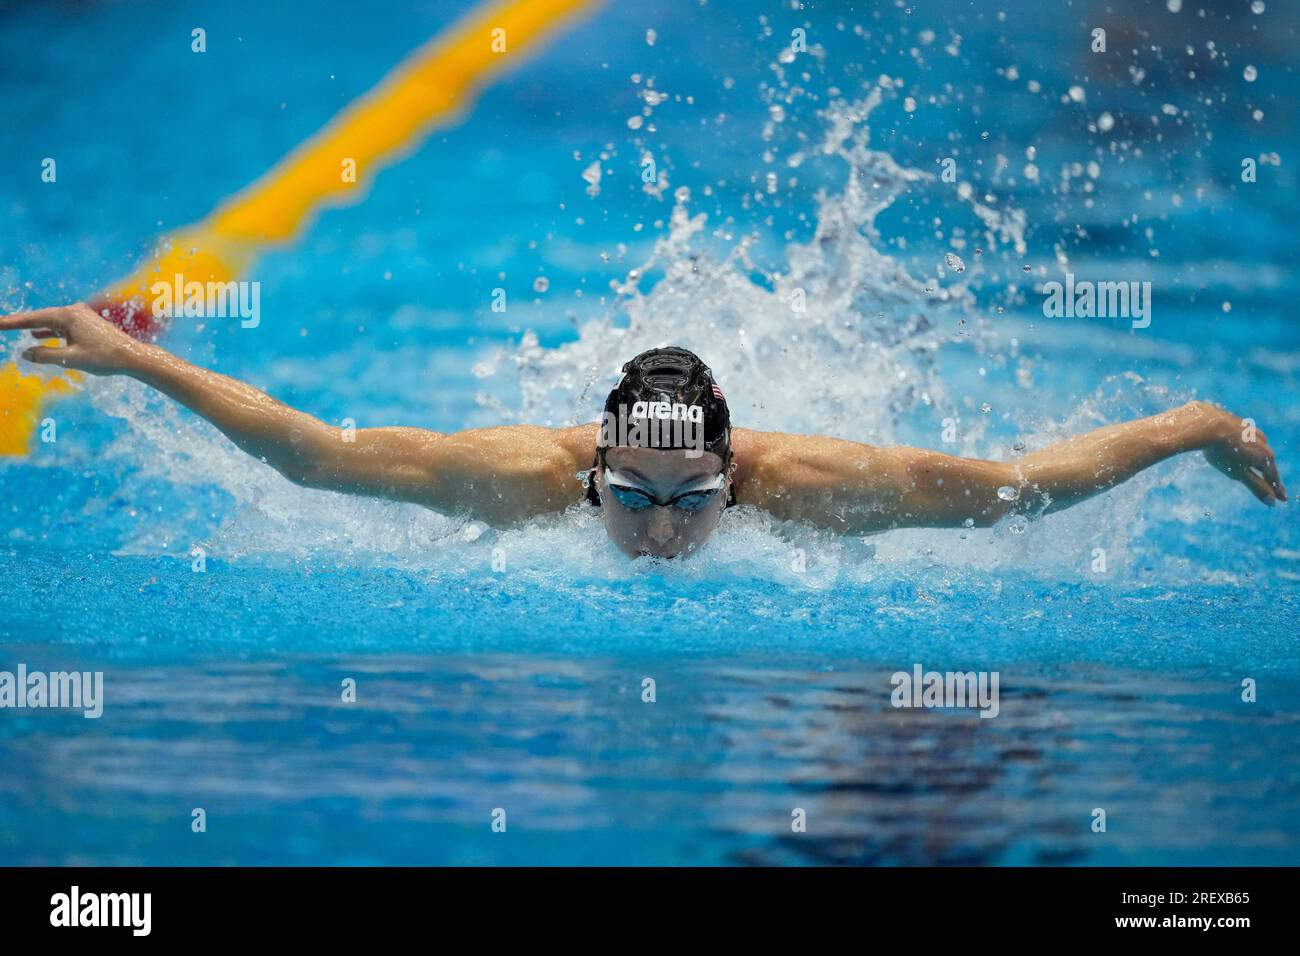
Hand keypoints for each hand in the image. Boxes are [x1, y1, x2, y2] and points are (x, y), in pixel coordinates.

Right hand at [0, 303, 143, 375]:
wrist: (132, 356)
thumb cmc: (105, 358)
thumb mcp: (71, 359)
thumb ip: (46, 355)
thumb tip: (25, 353)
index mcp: (68, 316)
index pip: (33, 319)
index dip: (12, 322)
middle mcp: (74, 312)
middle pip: (40, 317)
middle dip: (19, 322)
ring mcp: (81, 316)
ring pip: (51, 321)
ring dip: (33, 326)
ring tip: (12, 328)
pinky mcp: (87, 324)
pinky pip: (61, 326)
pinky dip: (49, 330)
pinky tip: (37, 334)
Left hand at [1191, 401, 1287, 505]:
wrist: (1207, 424)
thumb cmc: (1223, 452)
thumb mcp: (1239, 474)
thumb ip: (1256, 487)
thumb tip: (1273, 502)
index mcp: (1265, 456)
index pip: (1272, 477)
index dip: (1276, 490)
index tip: (1283, 499)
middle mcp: (1263, 442)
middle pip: (1267, 462)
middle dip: (1269, 475)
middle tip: (1274, 486)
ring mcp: (1252, 431)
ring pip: (1258, 448)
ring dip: (1260, 458)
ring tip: (1262, 466)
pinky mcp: (1239, 423)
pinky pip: (1246, 438)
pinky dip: (1248, 445)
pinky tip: (1246, 444)